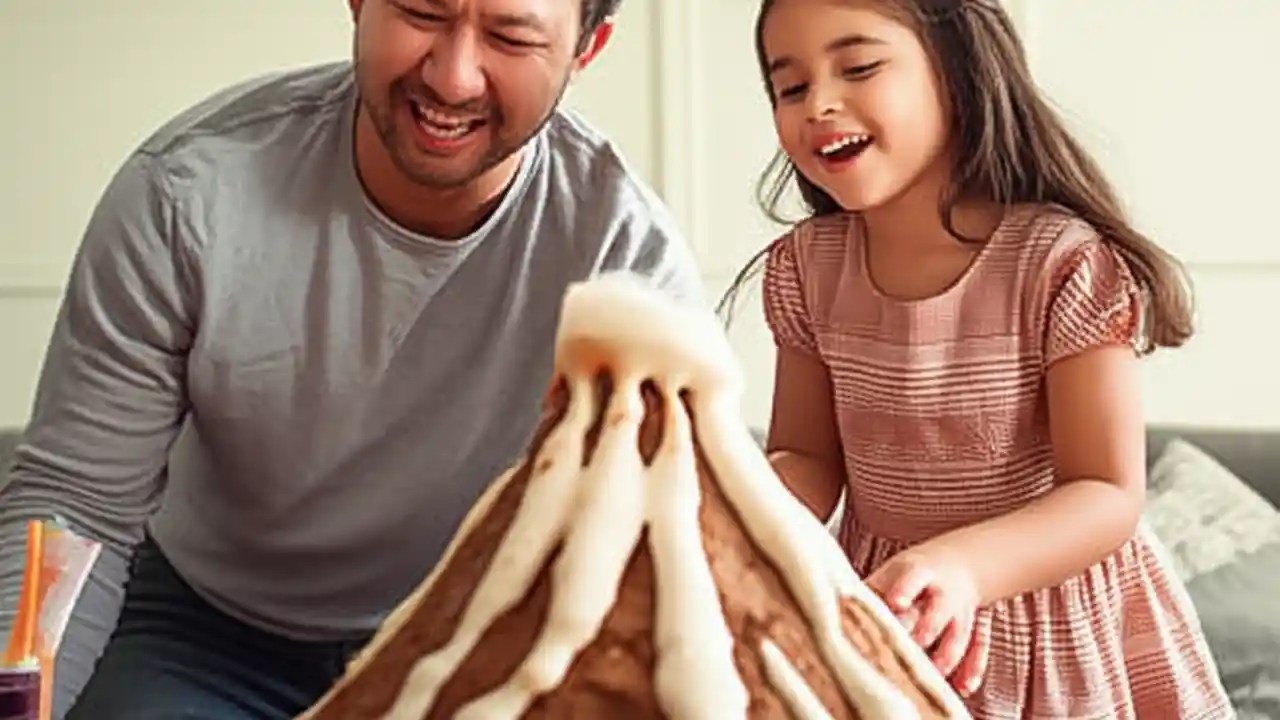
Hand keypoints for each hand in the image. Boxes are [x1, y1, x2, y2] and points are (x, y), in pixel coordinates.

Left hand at [866, 544, 988, 696]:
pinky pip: (978, 650)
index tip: (896, 601)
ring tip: (933, 675)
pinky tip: (964, 687)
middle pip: (938, 611)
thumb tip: (834, 605)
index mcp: (920, 572)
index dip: (904, 590)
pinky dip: (973, 669)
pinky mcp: (972, 629)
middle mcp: (944, 593)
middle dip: (927, 628)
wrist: (961, 563)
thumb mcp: (892, 571)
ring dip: (948, 655)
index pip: (913, 579)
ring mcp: (960, 612)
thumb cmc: (912, 574)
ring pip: (959, 635)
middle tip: (913, 644)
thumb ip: (870, 590)